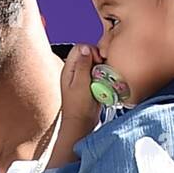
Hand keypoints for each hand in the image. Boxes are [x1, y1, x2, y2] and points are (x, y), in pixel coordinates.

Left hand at [47, 43, 103, 168]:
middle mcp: (75, 72)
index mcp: (69, 69)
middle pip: (88, 54)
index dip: (91, 50)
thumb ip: (83, 66)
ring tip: (103, 78)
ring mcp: (82, 78)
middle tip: (102, 70)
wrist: (81, 125)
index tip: (98, 61)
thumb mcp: (81, 84)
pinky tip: (104, 84)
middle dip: (98, 59)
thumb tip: (86, 48)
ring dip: (101, 68)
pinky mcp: (90, 85)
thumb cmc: (79, 107)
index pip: (80, 48)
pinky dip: (103, 76)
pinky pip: (98, 74)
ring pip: (94, 64)